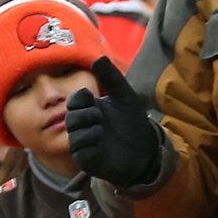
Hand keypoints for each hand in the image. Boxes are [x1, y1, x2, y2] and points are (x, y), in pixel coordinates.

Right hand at [65, 55, 165, 189]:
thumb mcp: (125, 97)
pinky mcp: (86, 159)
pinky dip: (88, 141)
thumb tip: (99, 57)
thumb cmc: (134, 124)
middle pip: (70, 115)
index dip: (80, 97)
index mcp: (91, 109)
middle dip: (84, 113)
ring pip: (73, 132)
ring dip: (87, 126)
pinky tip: (100, 140)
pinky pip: (78, 149)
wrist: (146, 152)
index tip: (93, 98)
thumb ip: (112, 78)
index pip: (75, 99)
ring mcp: (84, 143)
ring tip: (102, 129)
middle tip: (99, 115)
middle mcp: (85, 126)